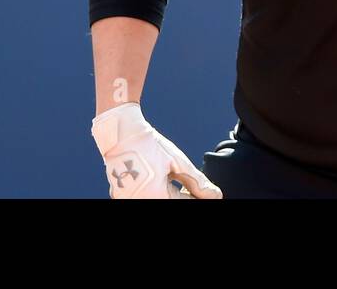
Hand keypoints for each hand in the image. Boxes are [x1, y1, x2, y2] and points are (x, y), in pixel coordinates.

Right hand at [91, 102, 222, 198]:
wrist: (121, 134)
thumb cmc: (150, 146)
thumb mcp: (178, 162)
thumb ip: (197, 182)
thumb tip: (215, 196)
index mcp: (155, 196)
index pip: (184, 203)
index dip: (197, 197)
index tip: (205, 193)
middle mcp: (139, 201)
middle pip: (170, 202)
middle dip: (183, 196)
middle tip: (190, 187)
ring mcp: (127, 199)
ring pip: (157, 199)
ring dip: (168, 195)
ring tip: (171, 179)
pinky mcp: (120, 196)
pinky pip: (143, 197)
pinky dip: (154, 193)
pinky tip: (159, 180)